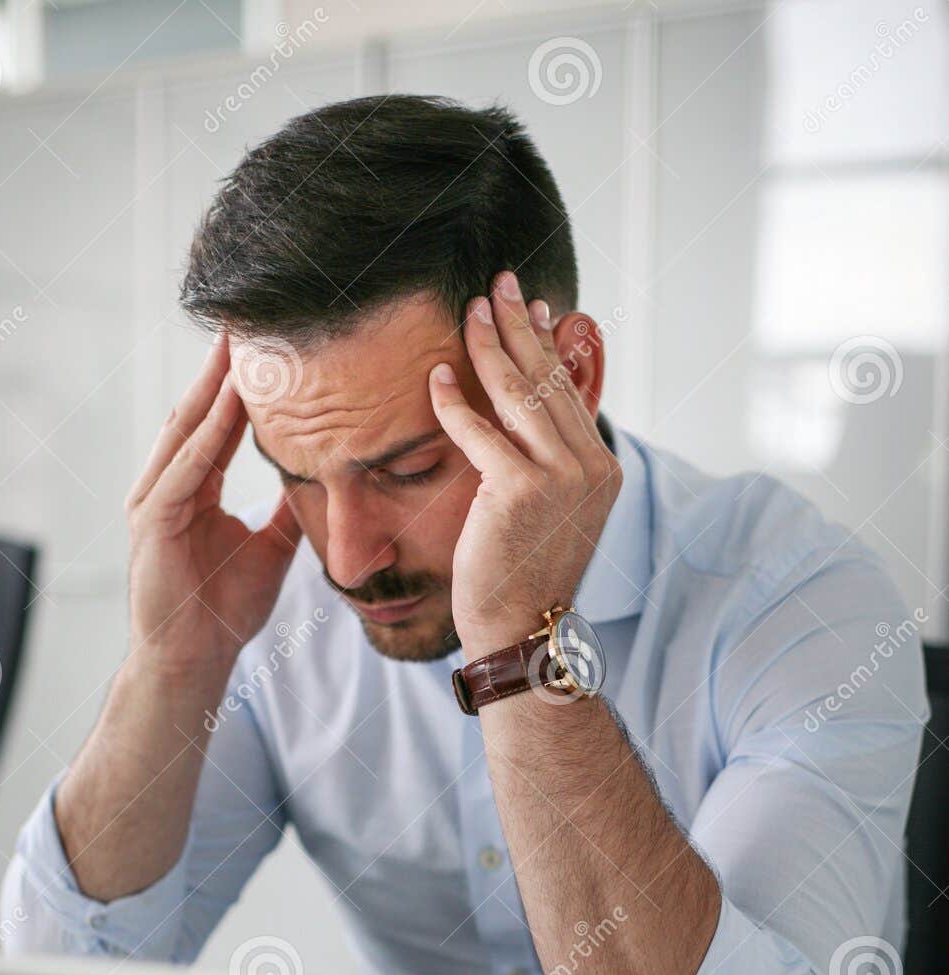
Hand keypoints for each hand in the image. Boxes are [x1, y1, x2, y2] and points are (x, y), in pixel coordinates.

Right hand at [124, 331, 301, 685]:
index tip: (267, 345)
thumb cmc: (223, 611)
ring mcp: (155, 500)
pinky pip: (183, 467)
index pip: (217, 424)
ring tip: (237, 345)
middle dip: (219, 368)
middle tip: (247, 319)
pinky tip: (226, 404)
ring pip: (187, 431)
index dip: (239, 384)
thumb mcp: (270, 549)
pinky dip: (206, 434)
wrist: (193, 660)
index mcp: (192, 488)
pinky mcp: (152, 521)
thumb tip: (319, 480)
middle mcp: (168, 485)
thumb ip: (286, 512)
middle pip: (197, 413)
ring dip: (211, 386)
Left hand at [429, 272, 621, 654]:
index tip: (532, 307)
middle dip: (520, 325)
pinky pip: (480, 431)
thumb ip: (547, 458)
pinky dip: (454, 402)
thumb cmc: (524, 572)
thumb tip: (525, 406)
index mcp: (601, 467)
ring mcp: (559, 476)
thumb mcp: (550, 509)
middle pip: (548, 379)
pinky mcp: (520, 488)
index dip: (547, 343)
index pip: (570, 390)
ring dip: (490, 345)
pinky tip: (435, 378)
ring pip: (518, 393)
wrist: (522, 627)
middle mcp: (589, 465)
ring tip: (470, 310)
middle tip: (499, 283)